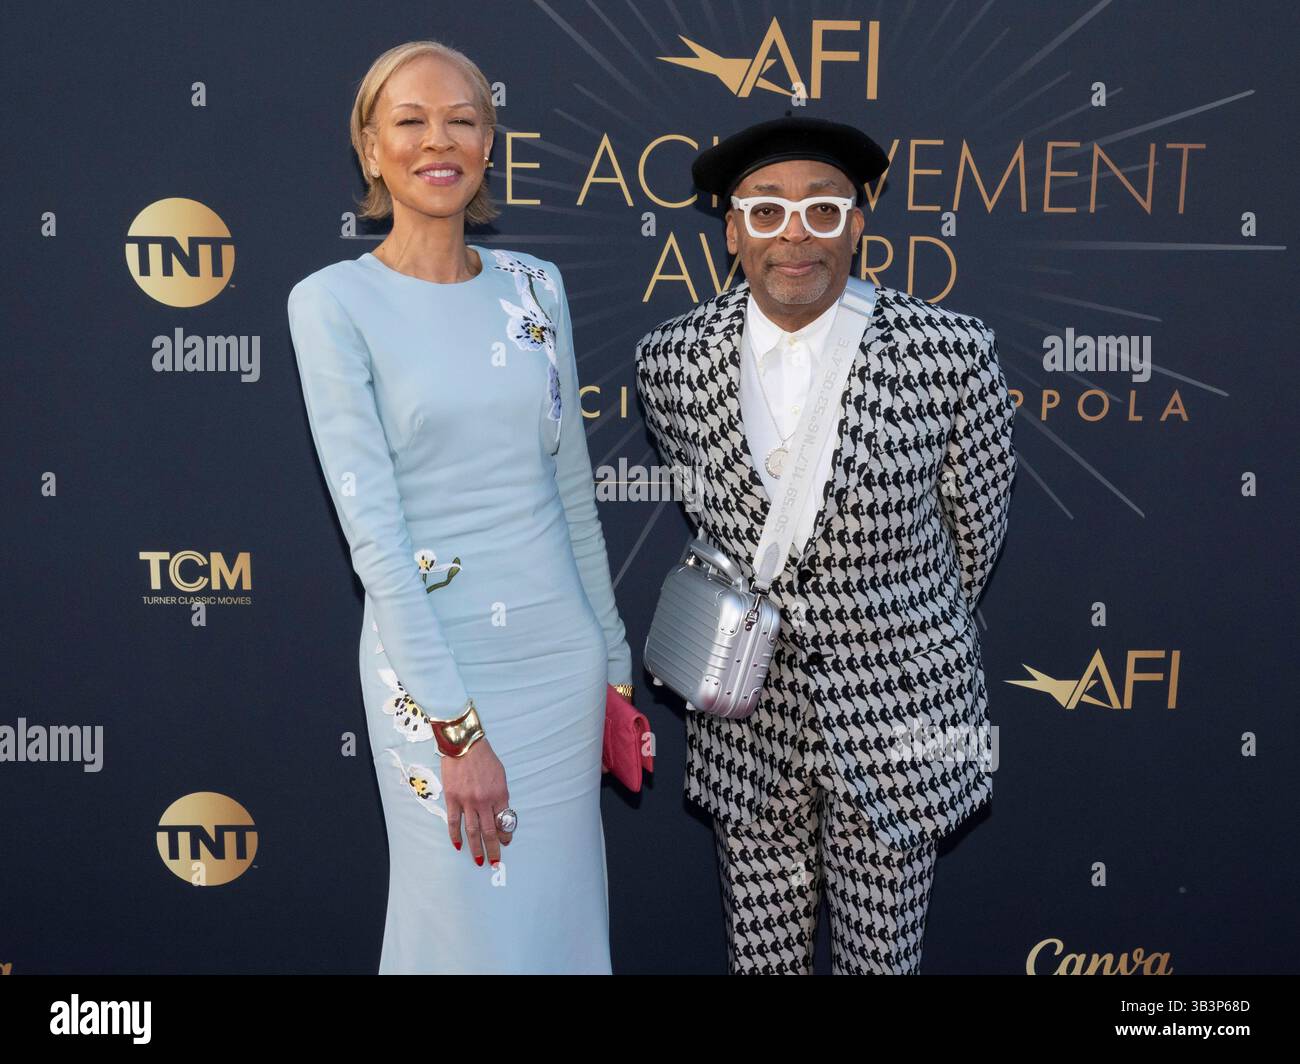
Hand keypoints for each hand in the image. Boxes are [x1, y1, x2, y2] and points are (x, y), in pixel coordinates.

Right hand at [441, 737, 510, 866]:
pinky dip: (456, 836)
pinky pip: (454, 822)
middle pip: (490, 831)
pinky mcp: (452, 799)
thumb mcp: (500, 775)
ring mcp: (467, 801)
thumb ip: (500, 795)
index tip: (506, 841)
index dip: (506, 835)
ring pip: (473, 831)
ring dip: (476, 848)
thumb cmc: (484, 758)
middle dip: (494, 849)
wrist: (464, 745)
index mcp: (499, 794)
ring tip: (479, 860)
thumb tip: (500, 813)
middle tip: (495, 861)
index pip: (504, 821)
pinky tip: (458, 846)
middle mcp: (484, 801)